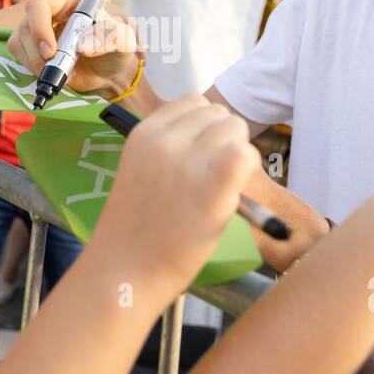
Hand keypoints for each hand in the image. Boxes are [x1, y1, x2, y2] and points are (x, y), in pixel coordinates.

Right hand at [7, 0, 141, 98]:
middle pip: (26, 25)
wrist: (108, 70)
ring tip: (62, 71)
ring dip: (35, 62)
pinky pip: (18, 53)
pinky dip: (31, 67)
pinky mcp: (29, 43)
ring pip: (19, 41)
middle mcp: (49, 8)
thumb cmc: (115, 49)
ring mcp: (36, 25)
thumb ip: (110, 39)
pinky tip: (51, 71)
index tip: (51, 53)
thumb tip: (82, 46)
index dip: (40, 28)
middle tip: (54, 68)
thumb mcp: (123, 42)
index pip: (41, 5)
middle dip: (37, 52)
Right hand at [95, 94, 261, 284]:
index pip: (194, 102)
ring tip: (221, 187)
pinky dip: (248, 167)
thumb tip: (212, 135)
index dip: (205, 127)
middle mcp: (165, 140)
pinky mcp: (212, 188)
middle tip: (213, 176)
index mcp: (144, 132)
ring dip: (237, 153)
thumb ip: (169, 147)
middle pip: (219, 114)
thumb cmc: (136, 228)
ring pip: (236, 129)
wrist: (126, 271)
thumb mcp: (140, 169)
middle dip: (224, 139)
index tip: (201, 155)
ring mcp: (187, 162)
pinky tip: (236, 190)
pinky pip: (244, 154)